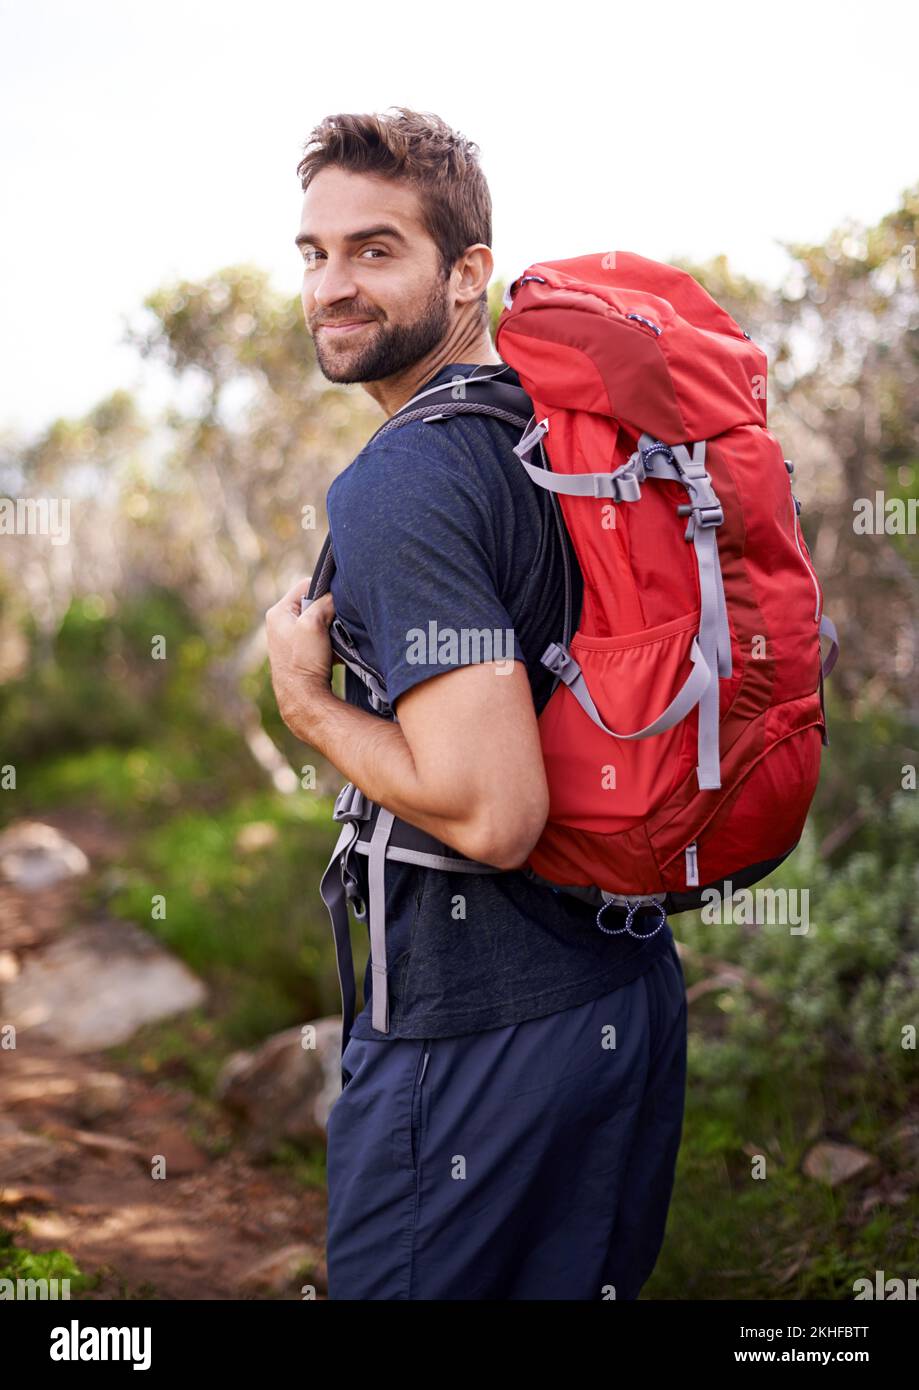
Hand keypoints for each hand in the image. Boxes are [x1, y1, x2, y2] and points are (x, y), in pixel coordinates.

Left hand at [265, 576, 335, 736]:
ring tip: (335, 639)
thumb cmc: (304, 661)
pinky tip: (334, 652)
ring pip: (316, 622)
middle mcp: (279, 624)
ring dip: (329, 629)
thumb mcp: (314, 623)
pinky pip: (317, 638)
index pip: (305, 585)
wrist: (303, 698)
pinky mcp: (298, 653)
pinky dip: (328, 642)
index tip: (336, 601)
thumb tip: (335, 596)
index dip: (323, 590)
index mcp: (278, 612)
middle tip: (336, 622)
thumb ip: (324, 602)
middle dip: (327, 612)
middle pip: (311, 604)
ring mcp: (288, 640)